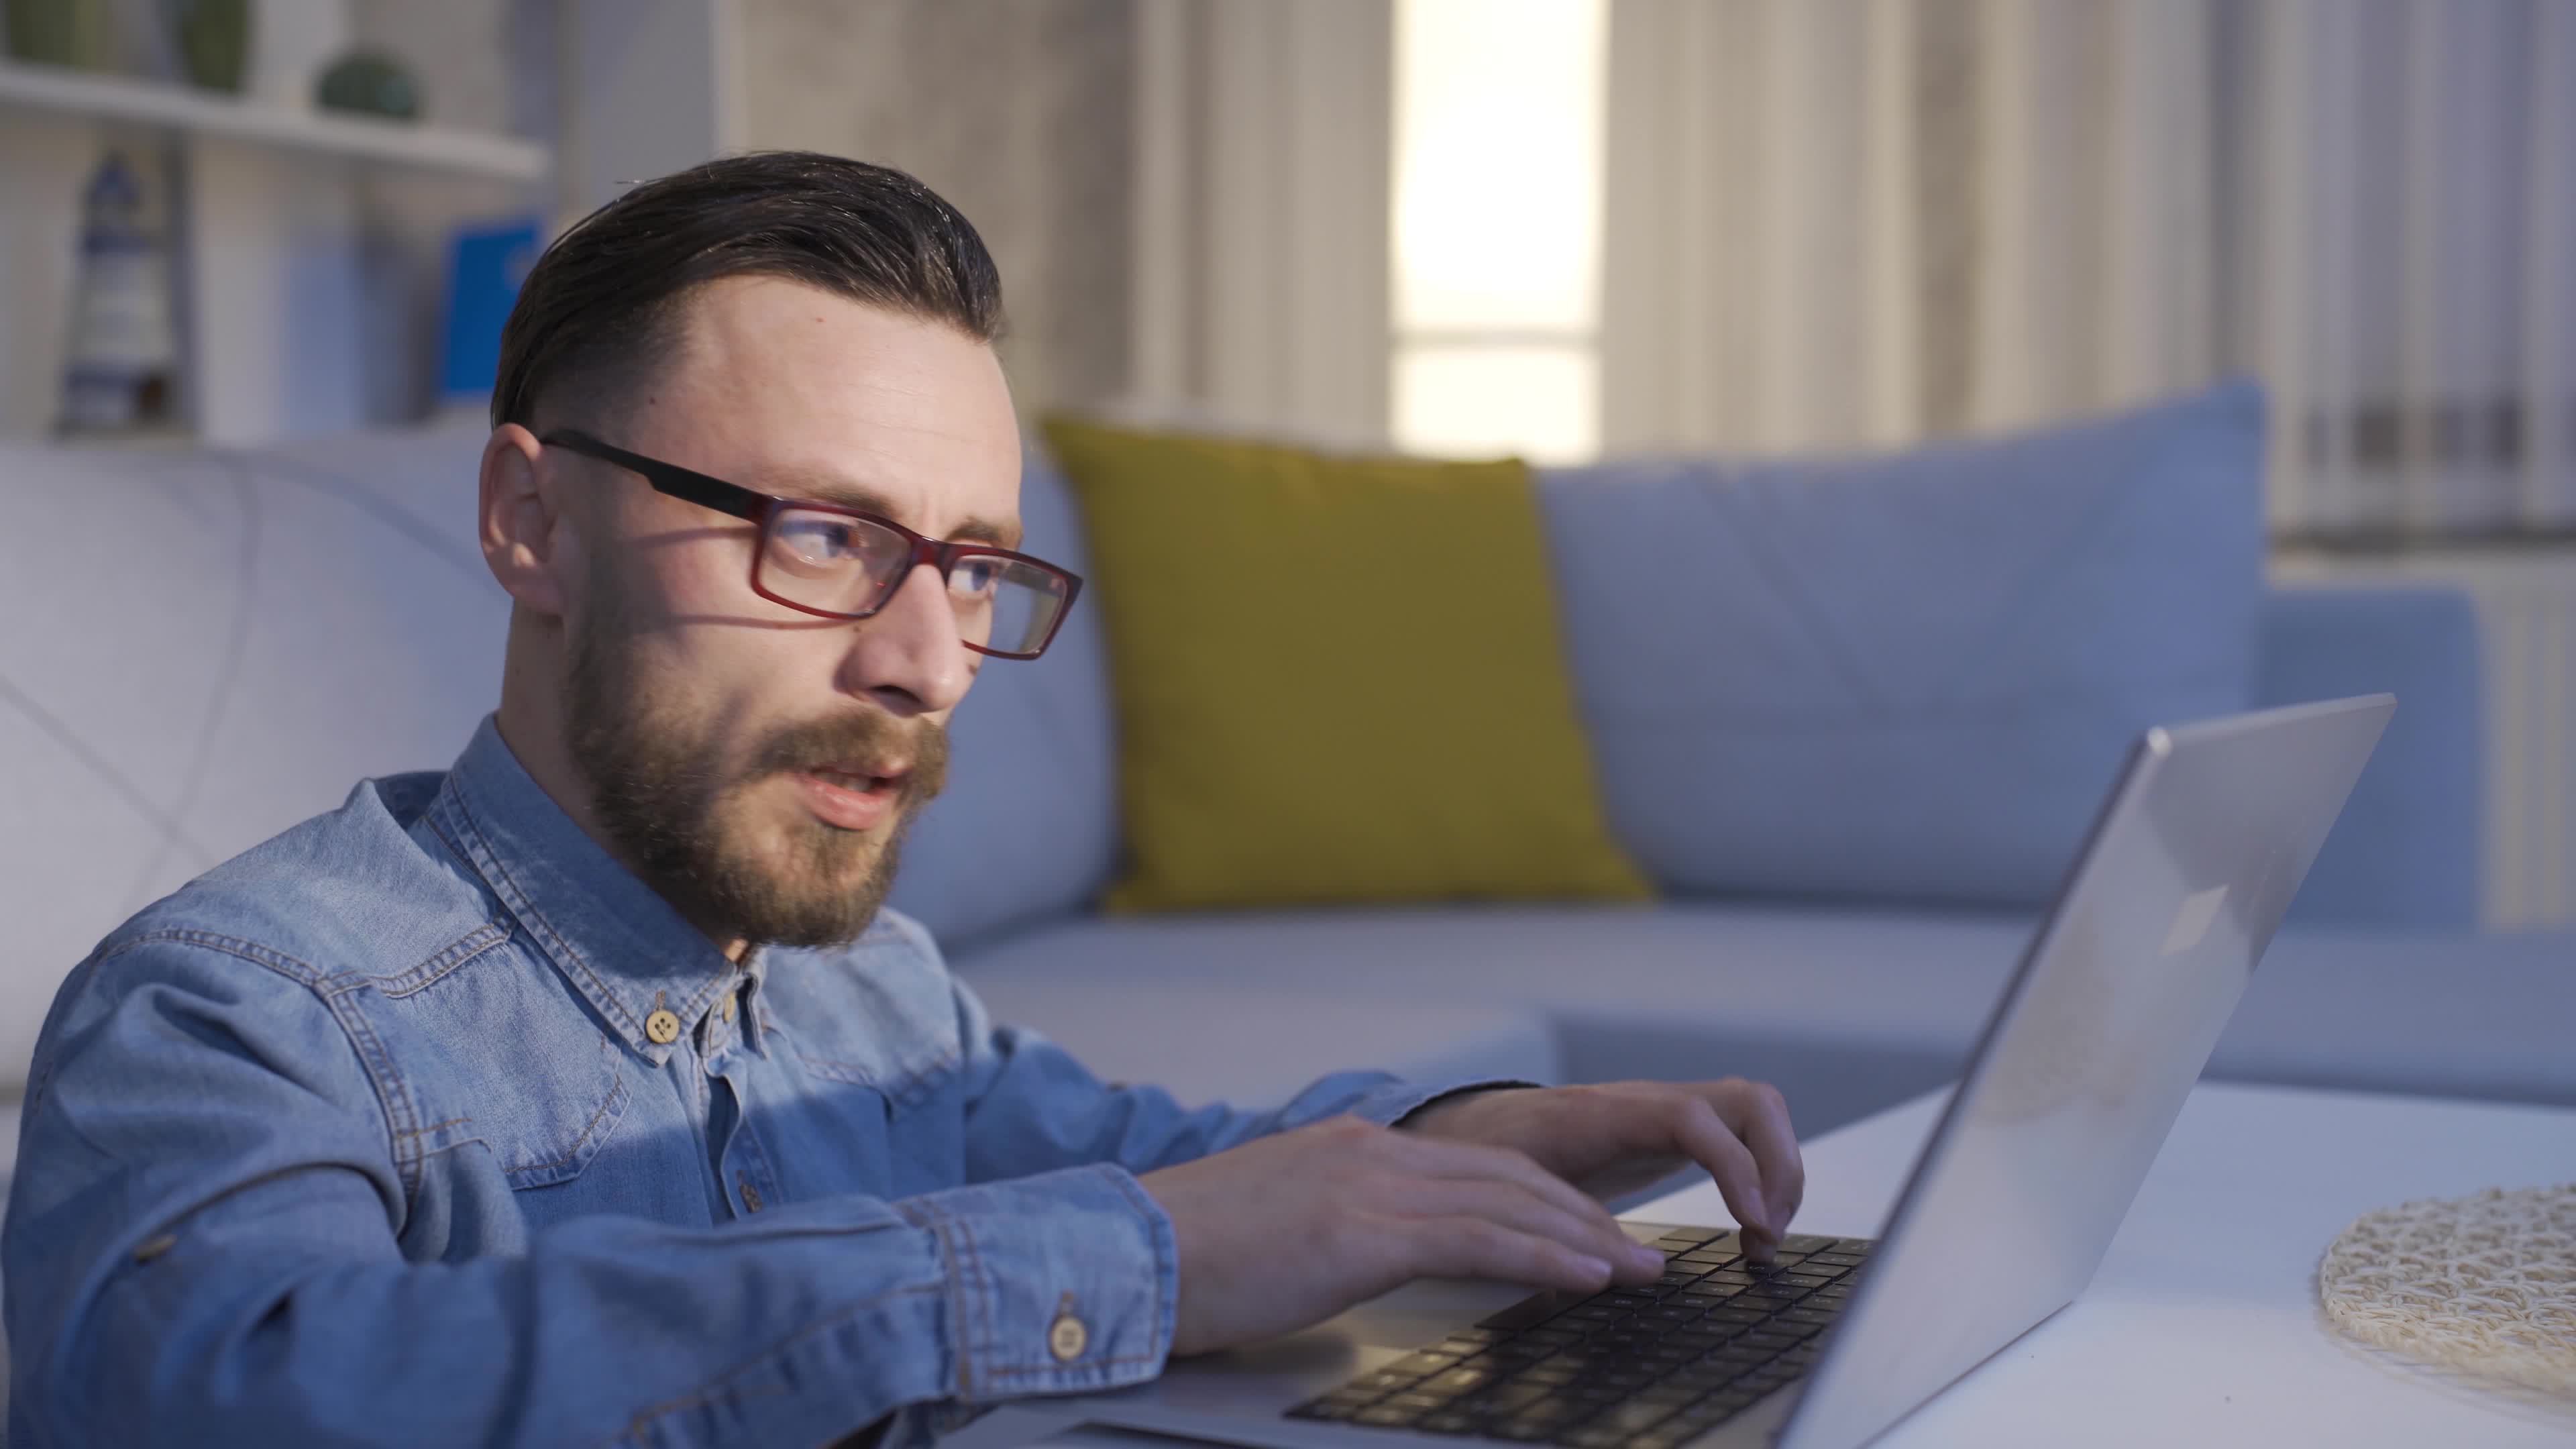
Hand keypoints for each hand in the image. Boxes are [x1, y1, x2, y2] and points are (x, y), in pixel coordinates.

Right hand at [1137, 1115, 1669, 1355]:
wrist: (1122, 1255)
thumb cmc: (1184, 1259)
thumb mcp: (1277, 1227)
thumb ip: (1334, 1227)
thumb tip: (1365, 1257)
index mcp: (1349, 1149)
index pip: (1472, 1168)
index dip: (1543, 1198)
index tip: (1590, 1229)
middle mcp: (1368, 1152)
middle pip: (1507, 1176)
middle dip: (1584, 1214)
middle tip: (1640, 1248)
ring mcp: (1368, 1186)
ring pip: (1508, 1203)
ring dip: (1587, 1238)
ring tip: (1639, 1267)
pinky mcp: (1362, 1232)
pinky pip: (1481, 1241)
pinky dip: (1547, 1257)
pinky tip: (1589, 1278)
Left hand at [1401, 1080, 1803, 1253]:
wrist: (1480, 1129)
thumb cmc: (1489, 1156)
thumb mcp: (1503, 1188)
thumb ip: (1538, 1217)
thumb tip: (1583, 1265)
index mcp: (1603, 1114)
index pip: (1690, 1117)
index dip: (1734, 1165)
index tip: (1753, 1224)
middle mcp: (1648, 1103)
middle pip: (1749, 1102)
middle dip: (1779, 1169)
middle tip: (1765, 1237)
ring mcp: (1669, 1113)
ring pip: (1757, 1115)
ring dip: (1780, 1176)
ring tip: (1763, 1241)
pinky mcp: (1679, 1134)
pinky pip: (1744, 1138)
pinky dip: (1764, 1181)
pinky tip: (1750, 1233)